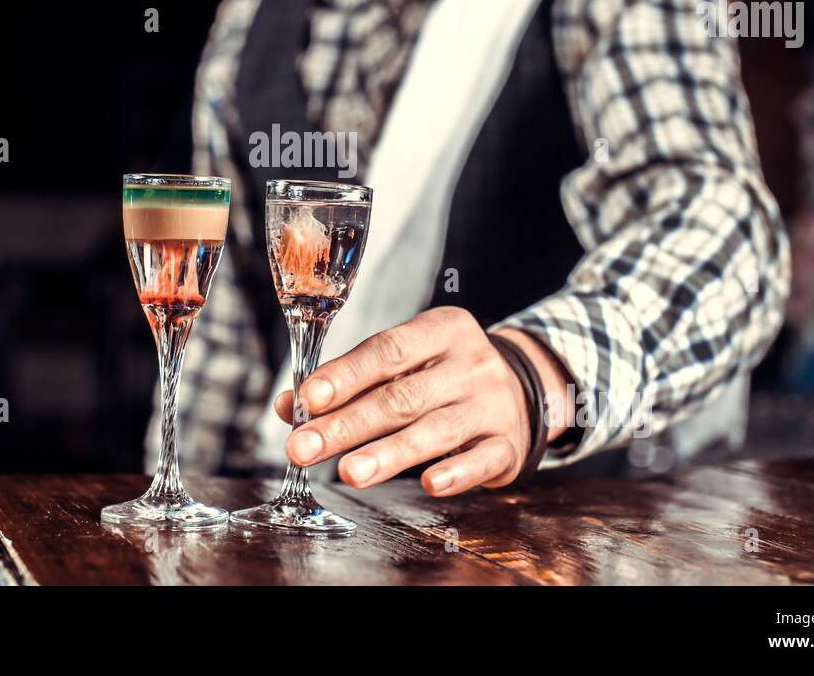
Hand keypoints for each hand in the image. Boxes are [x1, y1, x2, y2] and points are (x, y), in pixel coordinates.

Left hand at [272, 306, 570, 495]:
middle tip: (304, 447)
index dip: (345, 375)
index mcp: (441, 330)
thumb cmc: (444, 375)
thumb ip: (351, 381)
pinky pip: (482, 460)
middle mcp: (470, 363)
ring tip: (349, 473)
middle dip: (348, 425)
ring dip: (389, 454)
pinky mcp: (509, 444)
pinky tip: (430, 484)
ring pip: (435, 430)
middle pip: (402, 396)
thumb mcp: (406, 363)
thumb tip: (290, 407)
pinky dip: (456, 473)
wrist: (524, 388)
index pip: (387, 350)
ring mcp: (492, 404)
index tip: (308, 399)